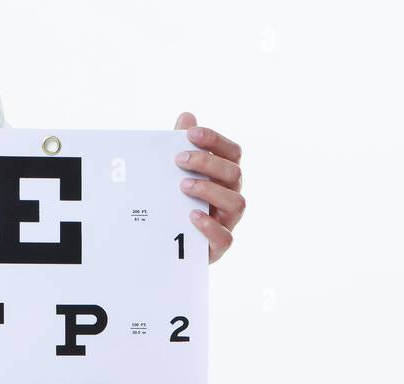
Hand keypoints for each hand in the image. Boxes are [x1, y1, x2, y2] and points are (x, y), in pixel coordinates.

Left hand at [174, 112, 244, 262]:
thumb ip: (182, 148)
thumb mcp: (175, 175)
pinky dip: (210, 226)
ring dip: (210, 190)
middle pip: (234, 174)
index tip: (190, 133)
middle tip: (179, 159)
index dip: (215, 140)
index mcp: (225, 177)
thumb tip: (187, 116)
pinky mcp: (219, 247)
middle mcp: (231, 196)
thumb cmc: (177, 203)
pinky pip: (225, 238)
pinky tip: (192, 216)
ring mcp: (228, 222)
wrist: (167, 245)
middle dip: (208, 163)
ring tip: (183, 186)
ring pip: (236, 202)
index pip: (232, 153)